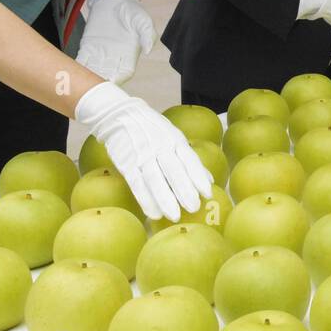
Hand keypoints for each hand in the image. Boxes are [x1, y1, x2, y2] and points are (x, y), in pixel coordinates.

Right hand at [75, 81, 212, 221]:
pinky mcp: (126, 163)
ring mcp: (142, 155)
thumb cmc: (153, 130)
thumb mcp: (174, 137)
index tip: (207, 193)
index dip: (198, 177)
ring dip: (165, 198)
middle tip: (194, 208)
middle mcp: (160, 147)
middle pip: (174, 170)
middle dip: (184, 190)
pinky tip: (153, 212)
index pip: (189, 160)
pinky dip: (145, 198)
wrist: (120, 115)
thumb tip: (209, 179)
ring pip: (155, 179)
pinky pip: (136, 183)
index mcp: (175, 140)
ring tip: (174, 215)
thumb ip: (190, 159)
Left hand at [76, 0, 154, 84]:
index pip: (124, 72)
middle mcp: (114, 57)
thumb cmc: (132, 10)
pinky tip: (72, 72)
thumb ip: (147, 35)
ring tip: (80, 82)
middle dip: (100, 81)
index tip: (111, 82)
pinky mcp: (88, 46)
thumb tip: (148, 50)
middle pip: (107, 74)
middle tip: (92, 86)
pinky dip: (78, 67)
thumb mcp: (143, 21)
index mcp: (129, 54)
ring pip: (93, 69)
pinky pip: (83, 59)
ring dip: (87, 77)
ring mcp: (100, 53)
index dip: (118, 79)